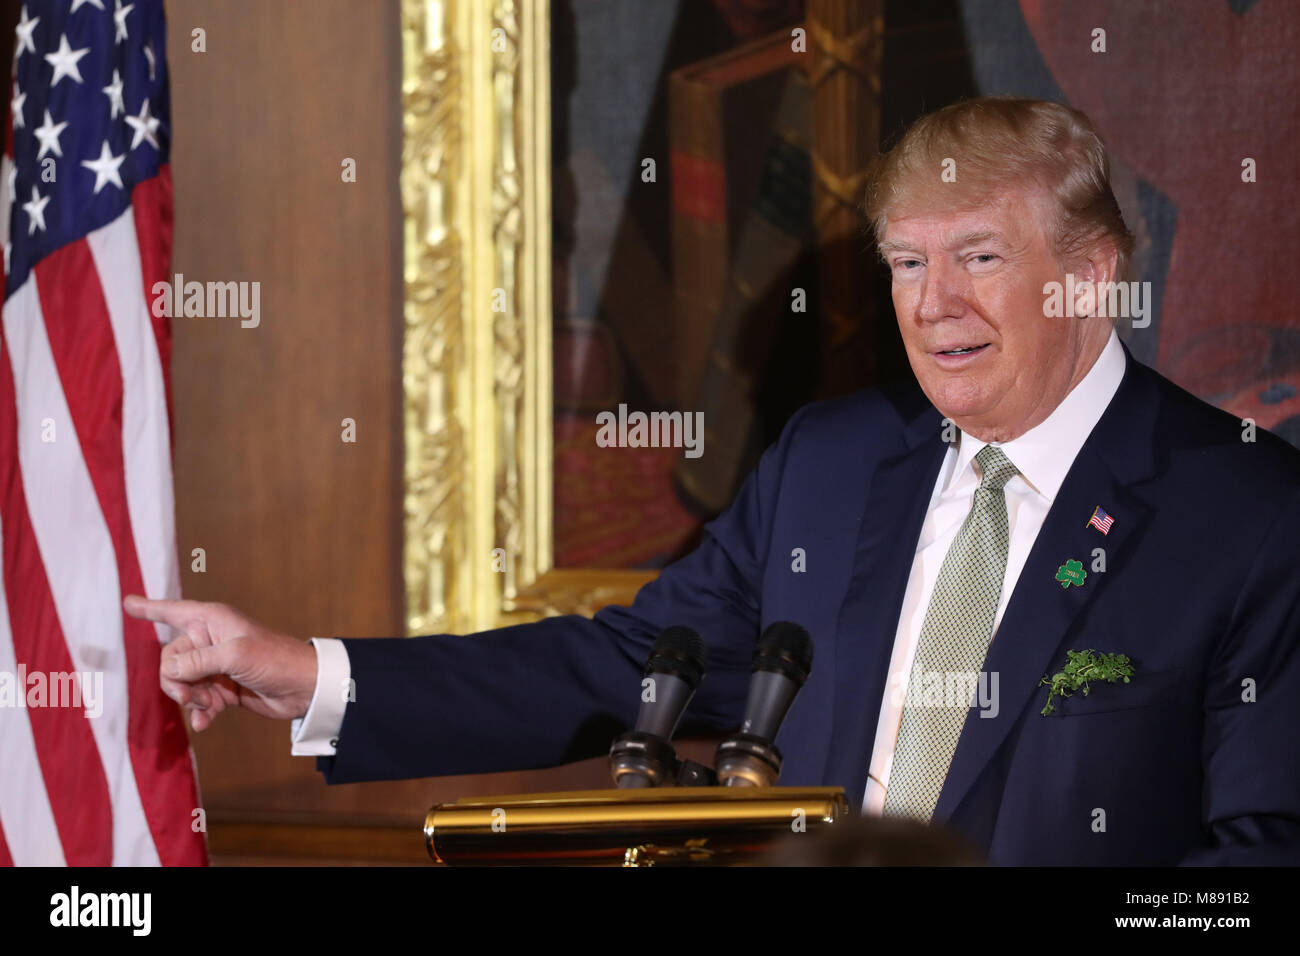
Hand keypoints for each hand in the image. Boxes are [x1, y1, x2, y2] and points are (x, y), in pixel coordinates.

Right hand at [124, 595, 317, 731]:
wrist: (304, 688)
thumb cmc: (275, 660)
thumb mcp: (234, 656)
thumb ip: (197, 662)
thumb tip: (168, 671)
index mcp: (211, 620)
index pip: (172, 611)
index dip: (149, 608)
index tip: (127, 603)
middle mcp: (210, 639)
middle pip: (170, 659)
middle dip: (175, 680)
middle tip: (190, 695)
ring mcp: (216, 665)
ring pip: (181, 682)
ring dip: (190, 698)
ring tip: (208, 705)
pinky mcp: (223, 687)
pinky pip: (197, 700)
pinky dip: (199, 712)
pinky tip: (204, 723)